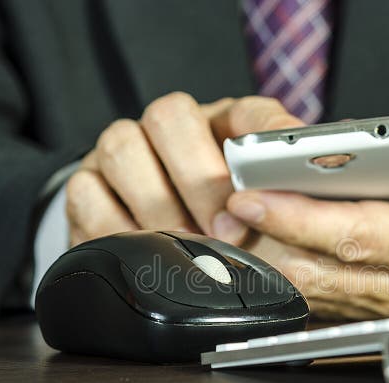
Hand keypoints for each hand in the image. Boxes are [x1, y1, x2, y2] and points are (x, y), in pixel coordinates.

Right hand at [65, 92, 302, 245]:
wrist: (163, 263)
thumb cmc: (224, 242)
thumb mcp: (263, 229)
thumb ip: (283, 212)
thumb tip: (301, 214)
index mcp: (228, 129)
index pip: (250, 113)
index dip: (262, 137)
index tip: (271, 176)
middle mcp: (172, 130)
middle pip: (171, 118)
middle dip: (201, 180)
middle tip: (226, 231)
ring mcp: (125, 153)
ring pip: (123, 148)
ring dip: (158, 207)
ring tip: (185, 247)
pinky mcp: (86, 188)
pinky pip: (86, 194)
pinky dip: (116, 229)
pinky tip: (144, 254)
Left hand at [227, 117, 388, 318]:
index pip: (361, 234)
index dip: (301, 217)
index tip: (255, 195)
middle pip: (324, 267)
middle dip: (269, 236)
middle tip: (225, 203)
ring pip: (313, 290)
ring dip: (269, 258)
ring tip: (233, 222)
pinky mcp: (372, 310)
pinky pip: (318, 298)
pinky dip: (284, 273)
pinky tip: (258, 243)